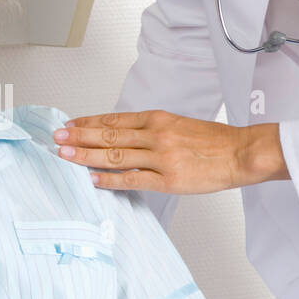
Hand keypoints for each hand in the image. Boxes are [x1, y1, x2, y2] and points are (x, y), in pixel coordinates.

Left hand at [52, 109, 269, 193]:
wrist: (241, 152)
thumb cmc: (213, 141)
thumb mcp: (179, 125)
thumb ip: (152, 129)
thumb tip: (123, 136)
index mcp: (158, 119)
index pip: (114, 120)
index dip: (88, 123)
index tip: (70, 125)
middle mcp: (156, 135)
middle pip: (109, 135)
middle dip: (79, 137)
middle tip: (57, 139)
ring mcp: (161, 157)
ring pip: (115, 156)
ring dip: (86, 156)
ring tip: (66, 156)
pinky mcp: (168, 179)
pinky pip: (132, 179)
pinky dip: (110, 179)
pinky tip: (93, 179)